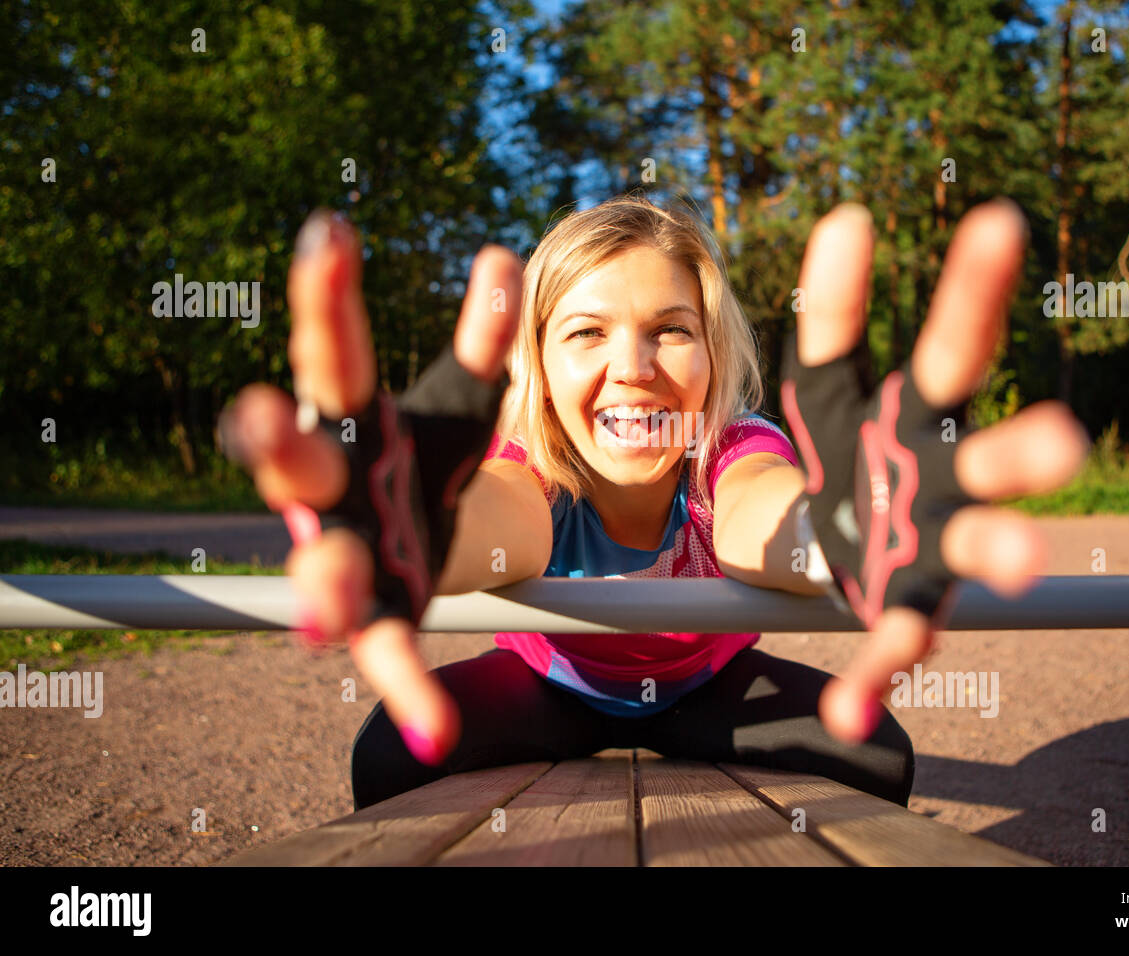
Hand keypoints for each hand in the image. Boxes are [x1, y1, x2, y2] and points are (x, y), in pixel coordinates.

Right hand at [219, 210, 522, 764]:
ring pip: (325, 567)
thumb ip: (482, 346)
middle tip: (261, 415)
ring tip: (335, 594)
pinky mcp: (379, 616)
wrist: (415, 540)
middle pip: (294, 461)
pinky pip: (388, 653)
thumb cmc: (421, 460)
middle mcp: (331, 487)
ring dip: (326, 580)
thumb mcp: (459, 407)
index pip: (337, 356)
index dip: (330, 300)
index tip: (331, 231)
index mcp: (351, 422)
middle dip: (276, 444)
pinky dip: (408, 691)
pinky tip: (434, 733)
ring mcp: (346, 554)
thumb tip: (502, 258)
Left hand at [782, 201, 1089, 743]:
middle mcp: (953, 483)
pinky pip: (893, 644)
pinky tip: (848, 714)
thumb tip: (846, 218)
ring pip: (974, 555)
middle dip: (1028, 455)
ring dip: (999, 558)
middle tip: (1063, 441)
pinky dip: (876, 677)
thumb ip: (832, 311)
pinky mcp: (901, 607)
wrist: (847, 532)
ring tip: (1022, 564)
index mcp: (930, 417)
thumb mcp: (828, 383)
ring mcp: (935, 550)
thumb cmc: (855, 446)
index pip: (953, 347)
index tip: (997, 220)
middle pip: (998, 463)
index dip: (975, 291)